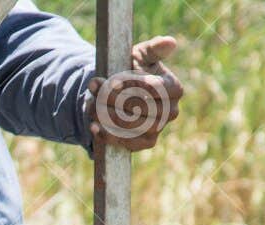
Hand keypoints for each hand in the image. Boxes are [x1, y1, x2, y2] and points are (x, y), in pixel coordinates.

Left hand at [88, 35, 181, 151]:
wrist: (120, 94)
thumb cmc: (133, 70)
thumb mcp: (141, 55)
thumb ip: (154, 48)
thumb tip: (170, 42)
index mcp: (173, 88)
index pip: (153, 88)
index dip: (131, 85)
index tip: (111, 81)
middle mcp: (170, 111)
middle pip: (142, 109)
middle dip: (114, 99)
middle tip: (94, 89)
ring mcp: (159, 128)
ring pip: (133, 127)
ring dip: (108, 116)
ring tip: (91, 105)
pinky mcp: (146, 143)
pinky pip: (128, 143)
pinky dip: (108, 135)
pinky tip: (94, 126)